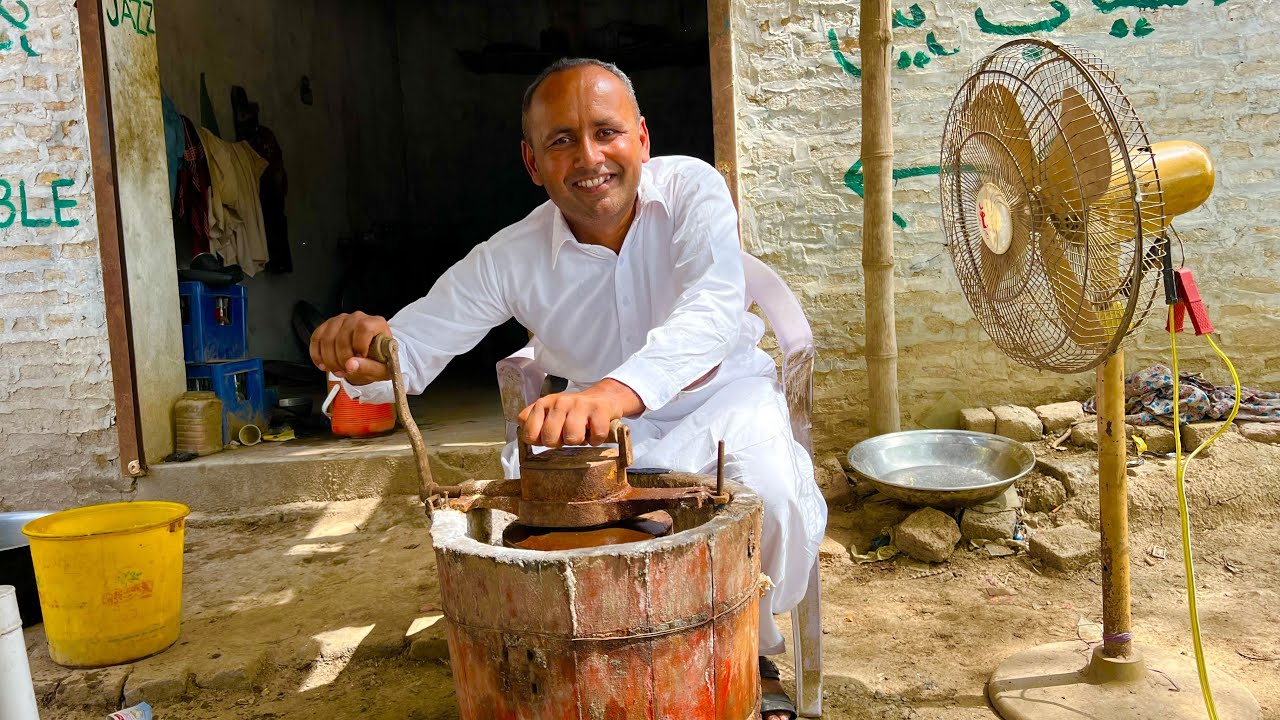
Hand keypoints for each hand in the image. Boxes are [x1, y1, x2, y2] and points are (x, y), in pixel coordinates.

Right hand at [308, 311, 391, 384]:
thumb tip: (350, 365)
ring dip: (329, 360)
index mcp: (376, 323)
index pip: (364, 328)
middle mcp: (358, 318)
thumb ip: (370, 367)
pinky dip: (317, 355)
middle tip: (346, 371)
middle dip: (341, 359)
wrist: (372, 358)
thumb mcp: (382, 370)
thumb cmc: (379, 361)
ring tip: (338, 370)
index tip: (360, 359)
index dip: (359, 346)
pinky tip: (324, 365)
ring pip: (327, 338)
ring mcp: (341, 320)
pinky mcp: (328, 326)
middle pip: (342, 337)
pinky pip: (316, 338)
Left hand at [518, 379, 642, 446]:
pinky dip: (597, 440)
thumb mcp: (549, 413)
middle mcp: (559, 402)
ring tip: (583, 432)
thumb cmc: (573, 412)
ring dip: (580, 441)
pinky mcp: (599, 409)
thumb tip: (526, 438)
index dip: (540, 442)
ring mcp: (579, 404)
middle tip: (568, 434)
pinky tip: (595, 431)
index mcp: (543, 405)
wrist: (603, 397)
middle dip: (561, 442)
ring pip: (572, 438)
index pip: (529, 435)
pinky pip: (595, 437)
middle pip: (550, 439)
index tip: (551, 436)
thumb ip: (532, 424)